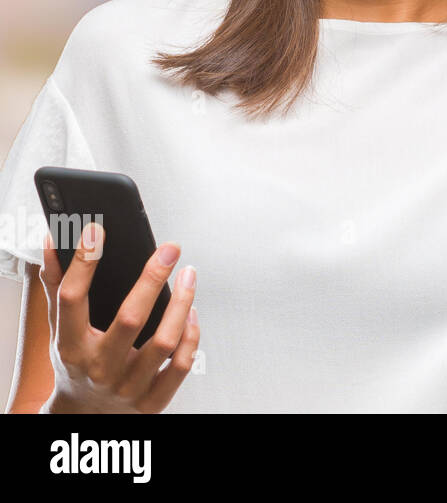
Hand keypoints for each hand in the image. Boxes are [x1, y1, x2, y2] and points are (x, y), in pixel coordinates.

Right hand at [39, 222, 199, 412]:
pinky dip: (191, 335)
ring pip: (164, 341)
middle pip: (131, 318)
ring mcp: (128, 387)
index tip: (96, 231)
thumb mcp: (59, 328)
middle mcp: (99, 368)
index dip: (83, 262)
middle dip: (152, 278)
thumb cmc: (75, 364)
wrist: (85, 415)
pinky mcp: (153, 401)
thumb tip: (54, 243)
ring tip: (189, 275)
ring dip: (183, 303)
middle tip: (170, 249)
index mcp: (71, 347)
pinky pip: (181, 365)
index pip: (72, 299)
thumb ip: (57, 286)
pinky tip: (192, 313)